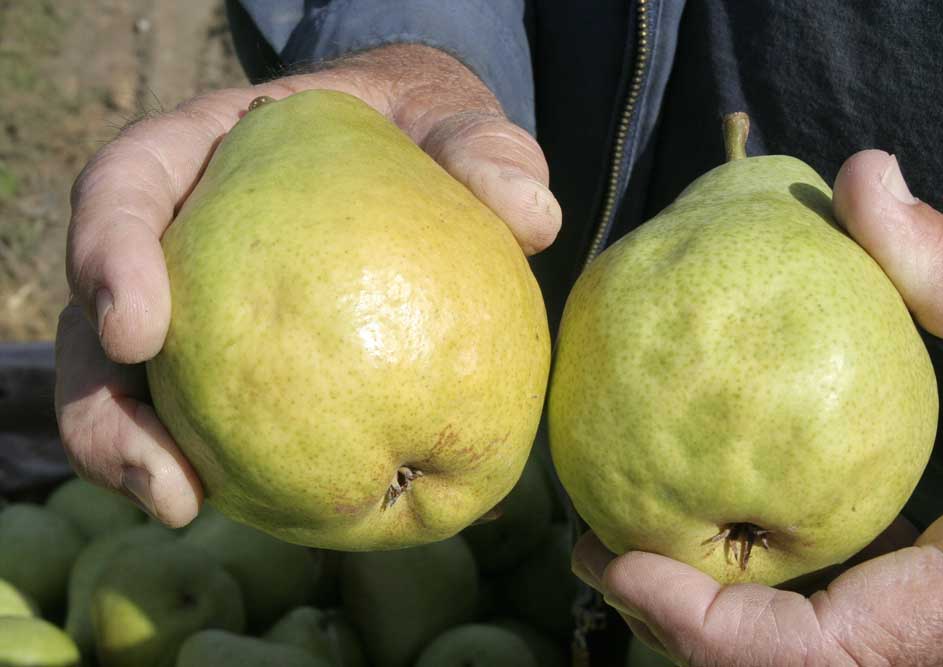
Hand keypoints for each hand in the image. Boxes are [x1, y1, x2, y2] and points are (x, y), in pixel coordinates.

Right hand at [54, 44, 560, 526]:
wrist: (418, 164)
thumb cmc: (426, 141)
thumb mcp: (460, 128)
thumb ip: (487, 152)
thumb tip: (534, 216)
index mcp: (210, 156)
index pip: (127, 187)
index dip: (110, 251)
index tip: (142, 327)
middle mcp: (182, 233)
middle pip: (101, 311)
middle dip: (104, 399)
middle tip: (158, 471)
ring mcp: (201, 304)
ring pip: (132, 384)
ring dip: (138, 455)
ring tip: (186, 508)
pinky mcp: (233, 363)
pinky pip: (208, 418)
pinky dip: (217, 465)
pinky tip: (257, 507)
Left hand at [571, 150, 942, 665]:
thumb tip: (860, 180)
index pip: (825, 656)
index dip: (711, 630)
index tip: (621, 563)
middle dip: (684, 628)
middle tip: (595, 549)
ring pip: (813, 654)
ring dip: (711, 613)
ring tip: (625, 542)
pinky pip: (841, 612)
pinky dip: (765, 585)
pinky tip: (715, 515)